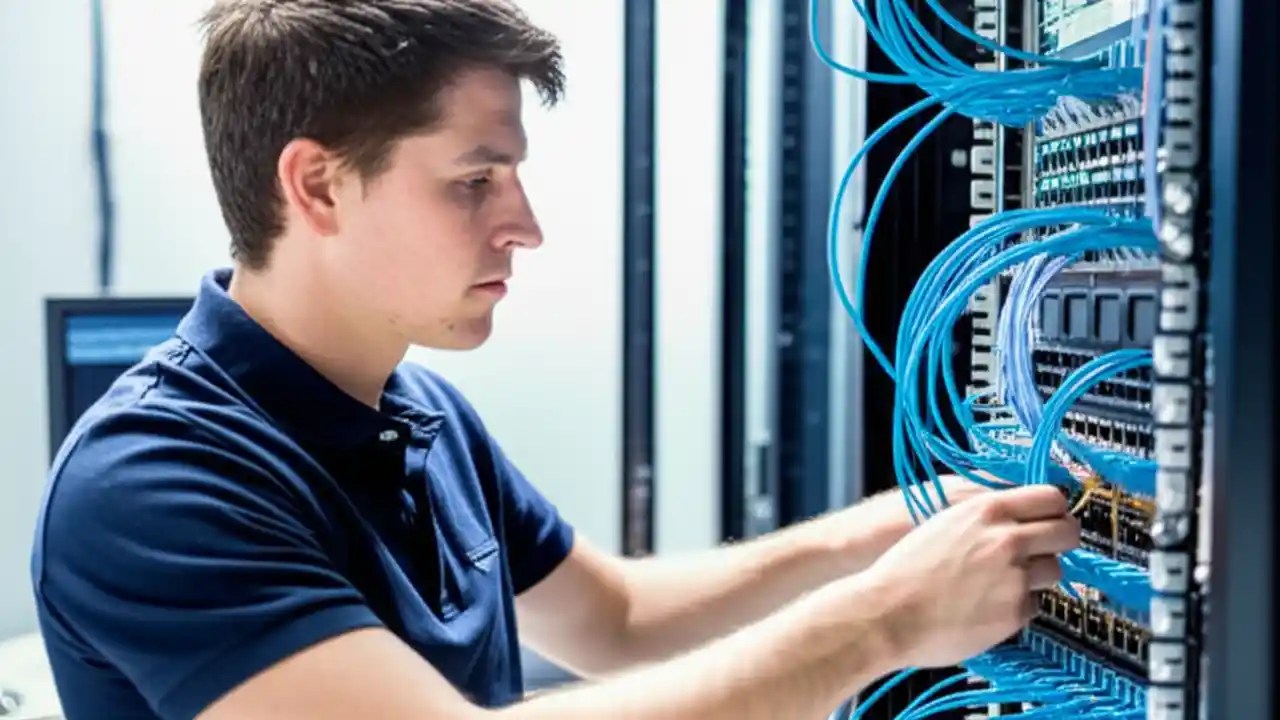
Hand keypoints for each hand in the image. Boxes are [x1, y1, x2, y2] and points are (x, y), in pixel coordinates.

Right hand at [857, 485, 1079, 668]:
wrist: (887, 612)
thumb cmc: (904, 568)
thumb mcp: (944, 520)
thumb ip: (984, 513)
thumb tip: (1016, 511)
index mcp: (987, 509)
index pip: (1051, 497)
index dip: (1054, 509)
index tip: (1049, 518)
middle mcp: (1008, 539)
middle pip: (1067, 532)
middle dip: (1060, 540)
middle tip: (1045, 548)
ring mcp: (1015, 577)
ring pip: (1055, 570)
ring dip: (1037, 574)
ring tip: (1006, 581)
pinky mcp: (1015, 612)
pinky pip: (1034, 603)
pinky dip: (1017, 604)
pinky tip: (989, 604)